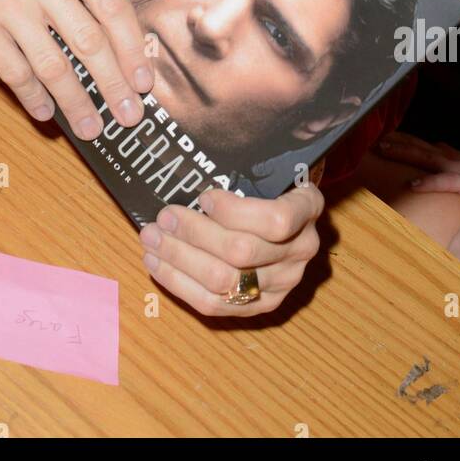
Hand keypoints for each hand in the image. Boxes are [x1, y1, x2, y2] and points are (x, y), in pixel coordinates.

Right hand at [0, 0, 152, 140]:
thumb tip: (123, 50)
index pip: (111, 5)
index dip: (132, 48)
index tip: (143, 81)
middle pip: (88, 39)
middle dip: (112, 84)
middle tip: (127, 114)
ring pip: (52, 64)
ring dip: (76, 102)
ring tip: (90, 125)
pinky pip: (15, 73)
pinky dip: (35, 98)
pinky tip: (47, 111)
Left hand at [138, 177, 324, 317]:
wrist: (291, 212)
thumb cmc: (271, 180)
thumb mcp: (269, 162)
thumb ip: (242, 163)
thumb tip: (192, 154)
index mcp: (308, 208)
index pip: (276, 220)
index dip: (233, 212)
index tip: (203, 196)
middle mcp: (301, 250)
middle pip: (242, 252)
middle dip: (194, 233)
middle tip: (163, 216)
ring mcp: (283, 283)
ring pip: (224, 281)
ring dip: (179, 259)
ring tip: (152, 239)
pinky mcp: (260, 306)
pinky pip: (214, 304)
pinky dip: (179, 284)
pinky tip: (157, 264)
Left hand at [376, 130, 459, 203]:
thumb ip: (451, 168)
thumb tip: (435, 158)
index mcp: (453, 159)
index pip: (423, 146)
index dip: (402, 140)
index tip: (380, 135)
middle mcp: (455, 160)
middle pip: (420, 148)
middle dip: (397, 142)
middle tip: (374, 138)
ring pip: (428, 158)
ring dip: (406, 153)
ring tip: (386, 149)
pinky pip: (447, 182)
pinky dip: (429, 183)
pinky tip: (413, 185)